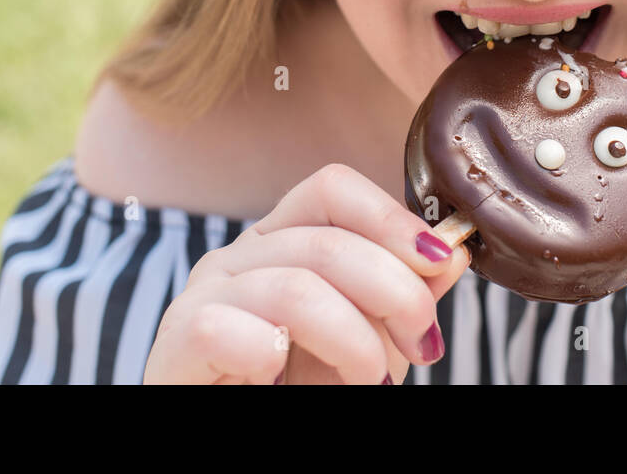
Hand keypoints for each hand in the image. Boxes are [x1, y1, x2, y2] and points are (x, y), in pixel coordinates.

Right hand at [143, 163, 470, 383]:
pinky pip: (224, 329)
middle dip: (396, 295)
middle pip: (328, 241)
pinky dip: (270, 355)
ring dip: (354, 342)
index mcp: (281, 240)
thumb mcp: (366, 339)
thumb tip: (452, 253)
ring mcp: (202, 296)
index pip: (333, 188)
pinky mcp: (175, 344)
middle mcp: (238, 256)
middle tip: (421, 347)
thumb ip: (404, 295)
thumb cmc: (297, 389)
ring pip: (294, 288)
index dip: (392, 218)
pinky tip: (281, 380)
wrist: (231, 438)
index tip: (439, 262)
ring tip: (370, 382)